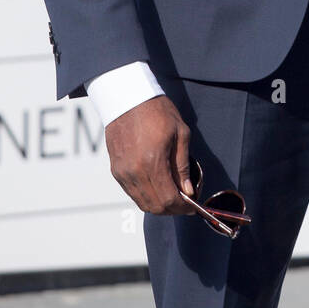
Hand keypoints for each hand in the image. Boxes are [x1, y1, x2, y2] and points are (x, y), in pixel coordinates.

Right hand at [105, 94, 194, 214]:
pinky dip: (146, 196)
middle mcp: (134, 171)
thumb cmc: (157, 111)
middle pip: (155, 206)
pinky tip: (157, 186)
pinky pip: (132, 193)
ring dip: (159, 205)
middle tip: (185, 203)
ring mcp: (122, 172)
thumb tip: (188, 191)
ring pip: (142, 203)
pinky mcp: (115, 170)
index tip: (193, 206)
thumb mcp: (180, 133)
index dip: (183, 207)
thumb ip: (183, 165)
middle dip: (173, 209)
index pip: (169, 198)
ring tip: (173, 195)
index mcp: (153, 161)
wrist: (127, 98)